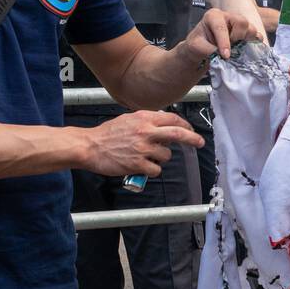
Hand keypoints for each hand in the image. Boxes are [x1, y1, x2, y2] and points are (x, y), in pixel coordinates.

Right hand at [84, 110, 203, 177]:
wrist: (89, 146)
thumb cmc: (107, 134)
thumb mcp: (128, 119)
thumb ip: (146, 121)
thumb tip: (164, 124)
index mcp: (143, 118)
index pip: (172, 119)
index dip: (185, 125)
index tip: (190, 130)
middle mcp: (145, 132)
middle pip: (178, 134)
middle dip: (192, 138)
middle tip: (199, 142)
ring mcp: (142, 148)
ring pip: (166, 155)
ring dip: (161, 158)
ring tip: (147, 157)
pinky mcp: (137, 164)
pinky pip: (156, 169)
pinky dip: (152, 170)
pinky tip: (142, 167)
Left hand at [182, 8, 259, 62]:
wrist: (201, 48)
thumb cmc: (198, 44)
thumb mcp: (195, 47)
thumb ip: (208, 49)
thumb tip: (223, 55)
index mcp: (213, 16)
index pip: (221, 27)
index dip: (224, 42)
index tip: (225, 56)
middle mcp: (228, 17)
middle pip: (242, 22)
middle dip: (237, 37)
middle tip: (231, 48)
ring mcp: (239, 24)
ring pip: (251, 29)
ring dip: (246, 41)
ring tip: (237, 48)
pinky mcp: (246, 33)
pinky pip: (257, 36)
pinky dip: (255, 44)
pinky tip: (247, 49)